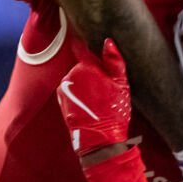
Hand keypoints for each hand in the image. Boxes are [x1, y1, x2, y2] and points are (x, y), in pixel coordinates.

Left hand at [56, 39, 131, 155]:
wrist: (99, 139)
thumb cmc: (114, 112)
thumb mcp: (121, 85)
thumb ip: (114, 61)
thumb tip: (108, 42)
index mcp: (86, 68)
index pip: (81, 47)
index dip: (86, 45)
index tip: (90, 43)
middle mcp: (71, 75)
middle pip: (82, 65)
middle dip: (92, 71)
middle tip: (105, 86)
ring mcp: (64, 87)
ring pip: (76, 77)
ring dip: (85, 82)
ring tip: (98, 98)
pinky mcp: (61, 98)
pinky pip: (71, 89)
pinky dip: (78, 92)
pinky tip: (89, 103)